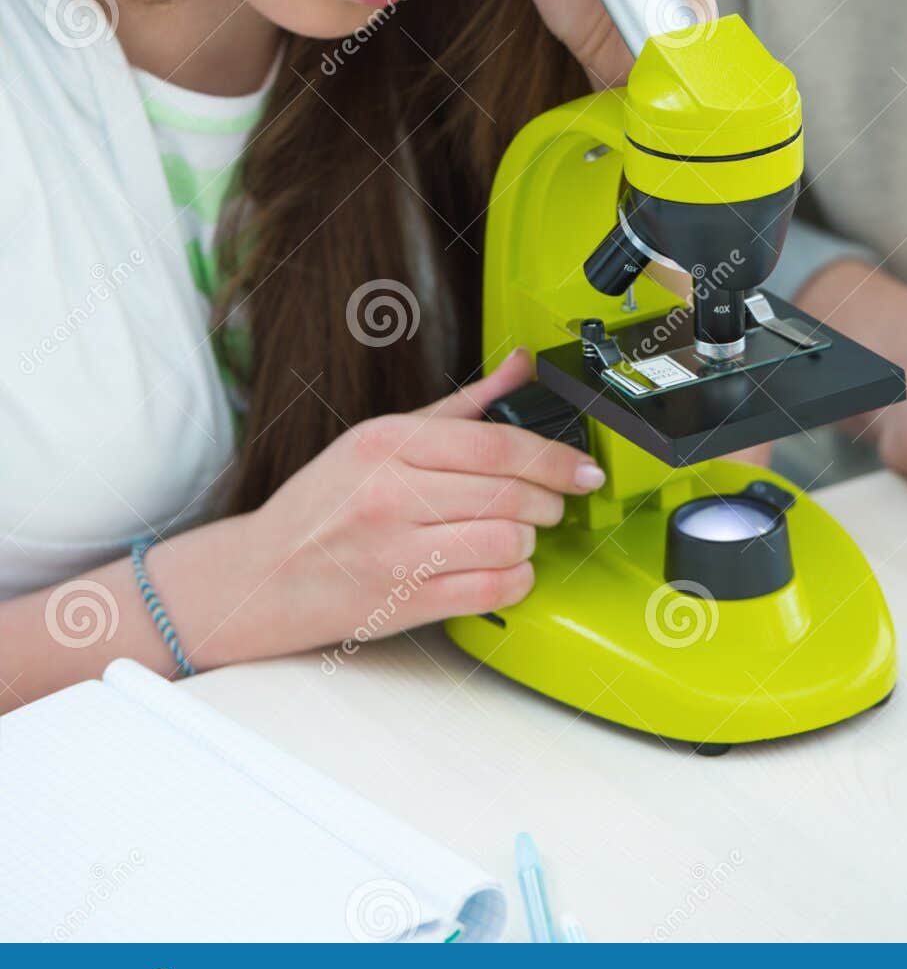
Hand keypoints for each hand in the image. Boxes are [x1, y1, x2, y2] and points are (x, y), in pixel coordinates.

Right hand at [248, 348, 604, 654]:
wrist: (261, 578)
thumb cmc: (322, 505)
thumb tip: (521, 365)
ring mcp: (396, 553)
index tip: (584, 468)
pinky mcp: (404, 603)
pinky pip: (491, 591)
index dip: (554, 457)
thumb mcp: (379, 438)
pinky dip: (516, 580)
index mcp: (387, 443)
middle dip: (549, 499)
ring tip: (518, 533)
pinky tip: (505, 567)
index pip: (495, 444)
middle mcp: (389, 495)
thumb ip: (460, 406)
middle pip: (509, 493)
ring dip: (529, 540)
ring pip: (507, 541)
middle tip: (551, 502)